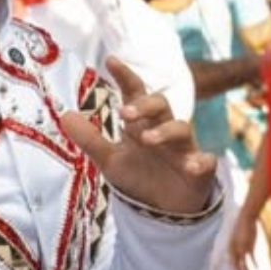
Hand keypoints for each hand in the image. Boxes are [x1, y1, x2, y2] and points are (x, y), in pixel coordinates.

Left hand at [61, 58, 219, 216]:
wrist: (164, 208)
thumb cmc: (140, 176)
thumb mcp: (111, 160)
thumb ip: (90, 139)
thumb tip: (65, 115)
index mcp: (142, 124)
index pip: (136, 94)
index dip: (125, 77)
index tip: (111, 61)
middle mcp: (164, 130)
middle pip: (160, 105)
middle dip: (145, 105)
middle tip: (124, 113)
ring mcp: (184, 148)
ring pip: (182, 128)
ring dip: (165, 131)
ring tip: (147, 139)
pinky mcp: (199, 169)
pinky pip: (205, 161)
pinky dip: (199, 162)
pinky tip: (189, 166)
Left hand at [228, 208, 261, 269]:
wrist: (246, 217)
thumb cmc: (242, 225)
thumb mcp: (237, 236)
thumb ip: (237, 243)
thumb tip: (240, 249)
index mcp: (230, 246)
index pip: (231, 261)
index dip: (234, 268)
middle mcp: (233, 249)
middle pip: (235, 264)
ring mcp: (241, 248)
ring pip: (242, 264)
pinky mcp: (248, 246)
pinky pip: (250, 259)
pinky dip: (254, 265)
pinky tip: (257, 269)